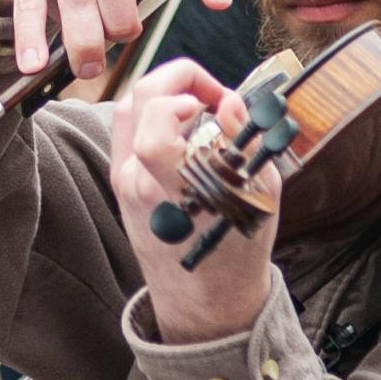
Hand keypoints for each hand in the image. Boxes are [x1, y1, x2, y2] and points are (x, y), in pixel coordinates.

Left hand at [112, 59, 272, 340]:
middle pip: (134, 99)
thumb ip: (244, 143)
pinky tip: (182, 129)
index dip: (190, 89)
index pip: (157, 115)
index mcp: (174, 184)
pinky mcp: (121, 187)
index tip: (221, 101)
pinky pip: (127, 134)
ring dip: (162, 95)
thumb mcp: (260, 197)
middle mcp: (138, 181)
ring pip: (126, 112)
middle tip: (210, 93)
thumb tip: (230, 99)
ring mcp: (124, 183)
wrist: (204, 301)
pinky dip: (151, 116)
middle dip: (177, 78)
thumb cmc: (238, 251)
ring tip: (199, 110)